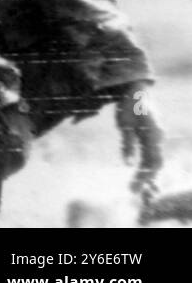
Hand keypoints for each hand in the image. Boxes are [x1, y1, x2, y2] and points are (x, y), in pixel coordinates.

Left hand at [114, 81, 161, 202]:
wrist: (136, 88)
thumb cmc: (128, 104)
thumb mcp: (124, 123)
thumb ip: (127, 144)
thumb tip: (128, 164)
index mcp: (153, 136)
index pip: (152, 163)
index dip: (143, 178)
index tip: (132, 189)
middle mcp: (158, 138)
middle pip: (156, 165)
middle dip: (147, 181)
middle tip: (135, 194)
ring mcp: (156, 137)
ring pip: (155, 161)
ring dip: (150, 177)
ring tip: (146, 194)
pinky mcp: (151, 136)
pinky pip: (152, 155)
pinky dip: (148, 167)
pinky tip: (145, 178)